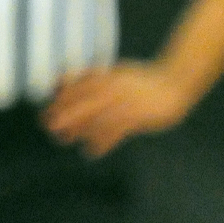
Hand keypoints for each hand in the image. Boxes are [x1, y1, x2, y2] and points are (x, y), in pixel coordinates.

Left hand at [43, 63, 196, 158]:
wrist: (176, 83)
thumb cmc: (145, 80)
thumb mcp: (118, 73)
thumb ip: (94, 78)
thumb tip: (64, 81)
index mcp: (108, 78)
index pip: (76, 89)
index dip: (59, 101)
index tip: (47, 111)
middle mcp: (114, 90)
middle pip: (82, 105)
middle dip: (64, 118)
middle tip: (52, 128)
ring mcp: (125, 104)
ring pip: (95, 121)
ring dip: (80, 131)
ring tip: (69, 139)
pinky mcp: (137, 118)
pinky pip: (113, 133)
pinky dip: (101, 144)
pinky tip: (92, 150)